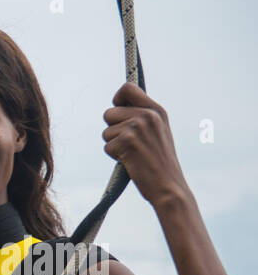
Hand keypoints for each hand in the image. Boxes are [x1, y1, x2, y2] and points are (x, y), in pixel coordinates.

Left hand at [103, 83, 188, 207]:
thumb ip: (142, 117)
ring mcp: (137, 127)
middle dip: (113, 130)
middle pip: (109, 113)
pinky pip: (107, 146)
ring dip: (114, 145)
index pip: (128, 88)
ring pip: (106, 132)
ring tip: (133, 154)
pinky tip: (131, 161)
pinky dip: (115, 156)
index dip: (117, 99)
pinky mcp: (127, 141)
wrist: (168, 186)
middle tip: (129, 144)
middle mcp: (148, 115)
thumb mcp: (158, 132)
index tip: (118, 109)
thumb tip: (116, 108)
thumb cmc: (159, 162)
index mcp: (157, 110)